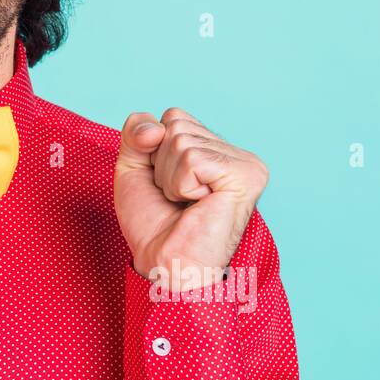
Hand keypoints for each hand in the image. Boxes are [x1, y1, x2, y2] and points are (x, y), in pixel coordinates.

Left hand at [113, 107, 267, 292]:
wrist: (162, 263)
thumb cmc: (153, 223)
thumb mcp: (133, 166)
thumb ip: (136, 132)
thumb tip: (157, 127)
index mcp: (216, 149)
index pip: (173, 116)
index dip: (154, 149)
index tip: (167, 184)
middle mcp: (236, 153)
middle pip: (176, 124)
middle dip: (161, 164)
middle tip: (177, 198)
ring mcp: (246, 163)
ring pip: (181, 141)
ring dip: (170, 179)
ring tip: (186, 204)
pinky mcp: (245, 176)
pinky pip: (191, 159)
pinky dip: (181, 185)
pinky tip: (198, 206)